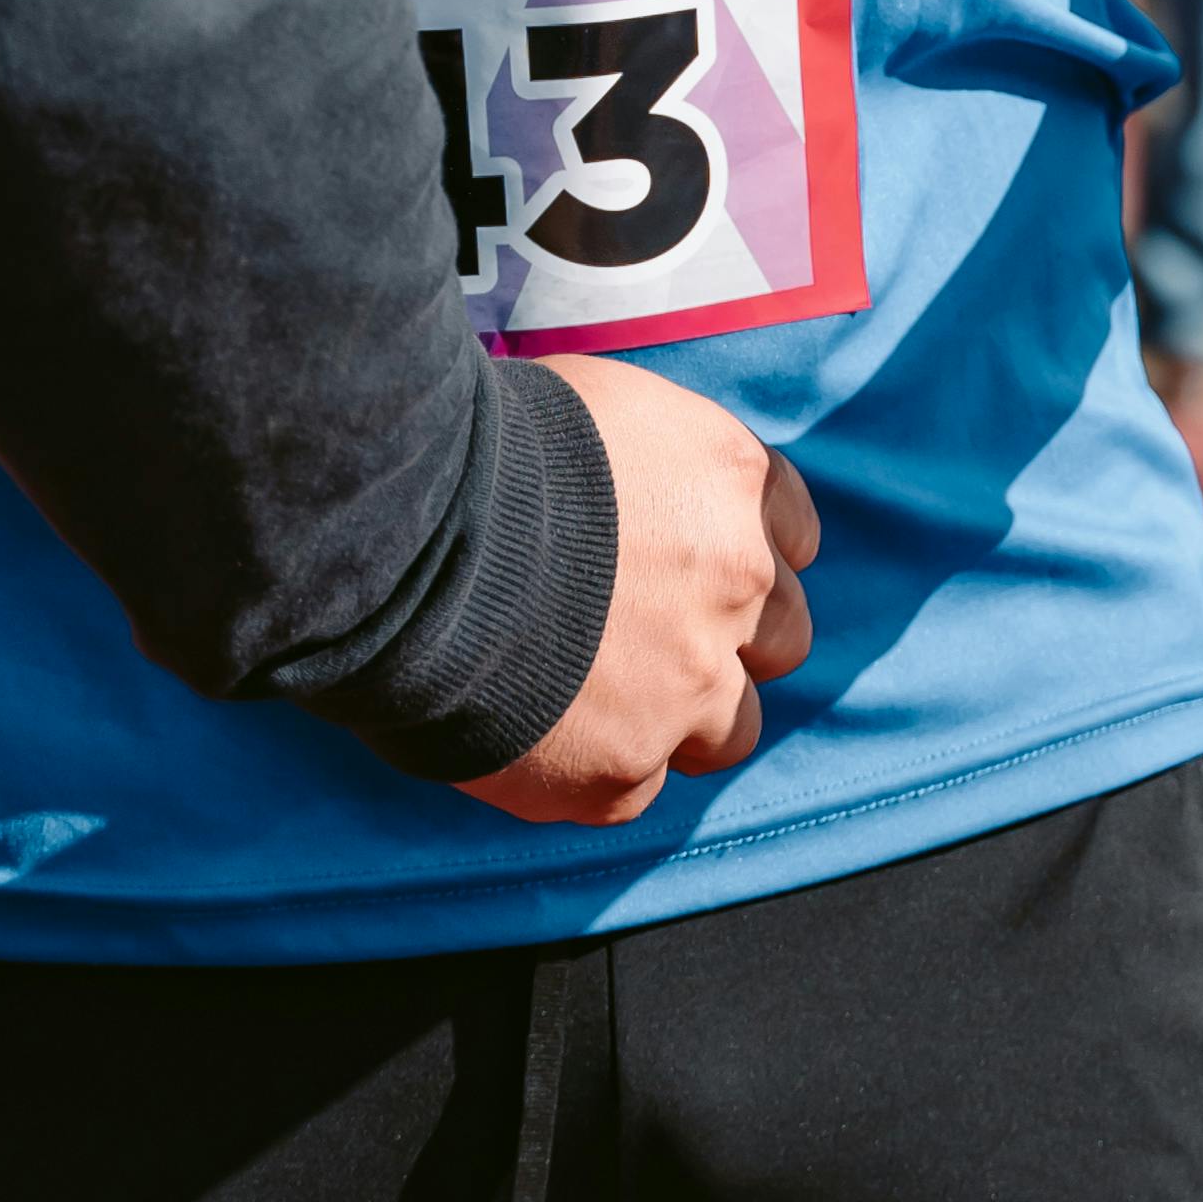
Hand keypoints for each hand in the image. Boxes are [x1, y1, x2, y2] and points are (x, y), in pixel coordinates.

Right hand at [462, 359, 818, 827]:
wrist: (412, 532)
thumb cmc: (483, 447)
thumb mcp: (595, 413)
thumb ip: (649, 471)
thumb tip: (632, 503)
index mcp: (733, 483)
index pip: (791, 534)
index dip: (735, 553)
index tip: (687, 561)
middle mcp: (737, 586)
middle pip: (779, 637)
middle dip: (724, 640)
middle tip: (641, 634)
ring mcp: (689, 688)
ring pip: (729, 730)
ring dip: (678, 718)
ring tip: (590, 698)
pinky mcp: (620, 771)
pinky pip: (632, 788)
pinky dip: (590, 767)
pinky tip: (530, 730)